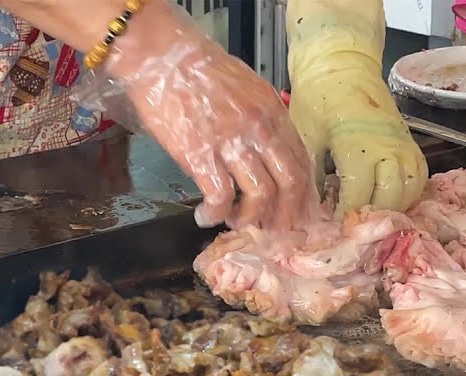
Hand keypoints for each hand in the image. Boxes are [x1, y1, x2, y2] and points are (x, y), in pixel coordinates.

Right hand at [84, 2, 315, 229]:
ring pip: (259, 196)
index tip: (298, 210)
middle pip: (289, 183)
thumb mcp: (248, 88)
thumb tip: (270, 151)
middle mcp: (260, 130)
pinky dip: (216, 215)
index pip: (300, 161)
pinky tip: (206, 216)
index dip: (303, 192)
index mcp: (274, 113)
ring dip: (250, 218)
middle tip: (275, 228)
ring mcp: (232, 143)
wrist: (162, 56)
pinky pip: (220, 197)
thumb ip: (264, 119)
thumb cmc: (200, 69)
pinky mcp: (201, 156)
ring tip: (237, 222)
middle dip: (287, 214)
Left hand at [290, 74, 427, 214]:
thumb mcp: (305, 136)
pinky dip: (406, 194)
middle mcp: (388, 147)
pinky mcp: (412, 144)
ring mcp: (404, 146)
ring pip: (409, 192)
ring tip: (370, 215)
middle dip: (371, 217)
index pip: (359, 194)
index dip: (346, 216)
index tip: (333, 227)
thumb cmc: (318, 98)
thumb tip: (313, 212)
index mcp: (358, 144)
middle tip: (352, 225)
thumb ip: (311, 175)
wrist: (342, 66)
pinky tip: (388, 199)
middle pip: (390, 199)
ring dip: (391, 208)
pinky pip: (418, 179)